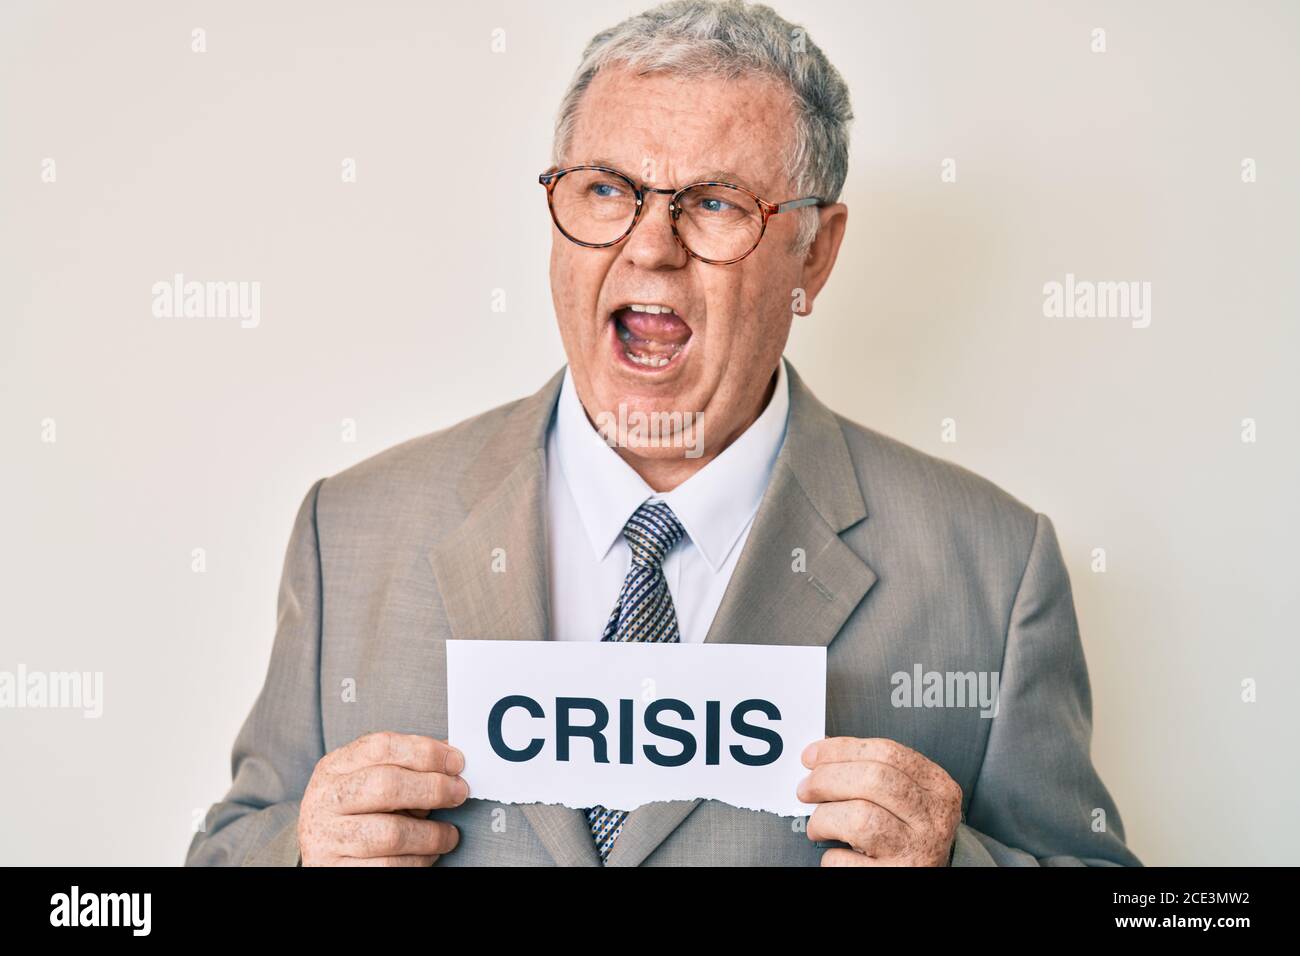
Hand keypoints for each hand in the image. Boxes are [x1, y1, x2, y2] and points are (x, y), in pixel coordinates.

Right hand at [298, 731, 467, 865]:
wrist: (319, 852)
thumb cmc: (353, 811)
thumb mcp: (367, 779)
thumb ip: (405, 767)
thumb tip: (452, 761)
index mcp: (336, 767)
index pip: (381, 747)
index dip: (424, 752)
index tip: (456, 761)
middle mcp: (327, 799)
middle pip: (386, 785)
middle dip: (432, 788)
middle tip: (458, 794)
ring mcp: (329, 837)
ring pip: (391, 833)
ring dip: (431, 834)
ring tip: (447, 834)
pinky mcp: (338, 870)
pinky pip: (388, 867)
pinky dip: (418, 861)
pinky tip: (427, 854)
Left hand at [796, 736, 961, 866]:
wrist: (920, 875)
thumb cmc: (909, 835)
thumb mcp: (909, 799)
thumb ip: (875, 773)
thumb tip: (824, 758)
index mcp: (937, 788)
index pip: (887, 753)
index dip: (842, 750)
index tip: (812, 756)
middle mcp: (933, 818)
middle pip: (873, 779)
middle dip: (827, 779)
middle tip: (806, 789)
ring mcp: (916, 850)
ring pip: (860, 817)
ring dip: (825, 817)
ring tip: (818, 826)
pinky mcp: (895, 876)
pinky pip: (847, 859)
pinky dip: (831, 854)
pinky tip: (835, 852)